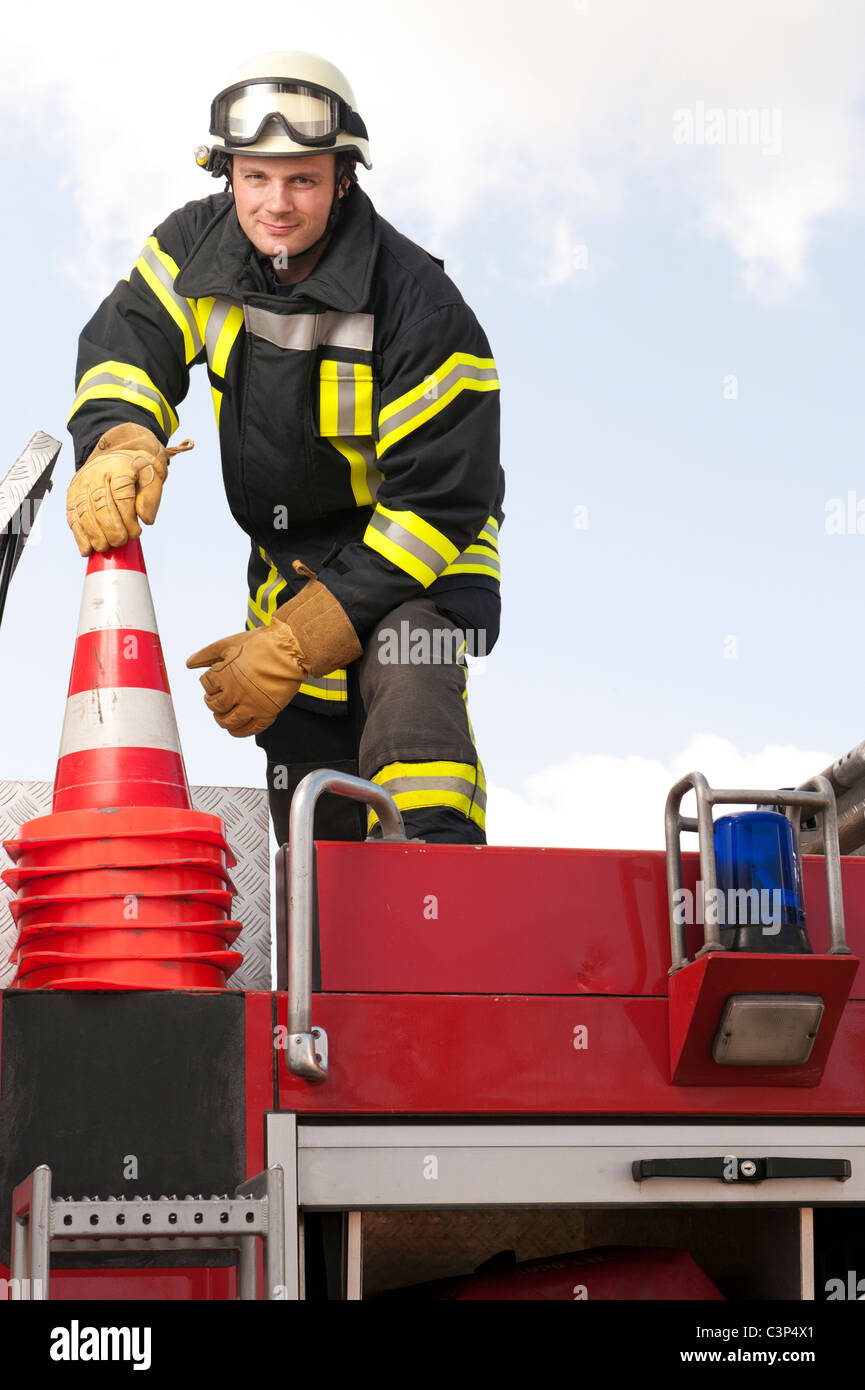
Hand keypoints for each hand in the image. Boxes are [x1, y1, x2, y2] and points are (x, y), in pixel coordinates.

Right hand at [66, 424, 192, 555]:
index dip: (127, 518)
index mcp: (119, 467)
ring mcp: (82, 483)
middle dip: (110, 528)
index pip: (121, 495)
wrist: (116, 452)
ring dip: (94, 534)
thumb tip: (146, 519)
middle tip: (120, 542)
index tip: (137, 532)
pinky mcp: (72, 493)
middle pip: (100, 504)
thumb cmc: (137, 468)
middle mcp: (97, 474)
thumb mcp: (152, 475)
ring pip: (83, 511)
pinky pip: (72, 515)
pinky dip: (79, 535)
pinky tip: (87, 549)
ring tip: (105, 548)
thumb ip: (152, 496)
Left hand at [186, 622, 307, 737]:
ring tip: (223, 714)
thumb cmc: (262, 643)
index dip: (209, 683)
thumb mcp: (230, 643)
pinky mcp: (266, 713)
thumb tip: (188, 663)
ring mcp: (251, 705)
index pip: (206, 685)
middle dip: (212, 701)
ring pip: (227, 721)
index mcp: (224, 674)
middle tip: (217, 698)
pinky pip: (249, 730)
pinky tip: (235, 728)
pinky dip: (239, 732)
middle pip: (214, 705)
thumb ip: (207, 654)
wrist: (291, 649)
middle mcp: (235, 692)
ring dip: (221, 719)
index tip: (215, 680)